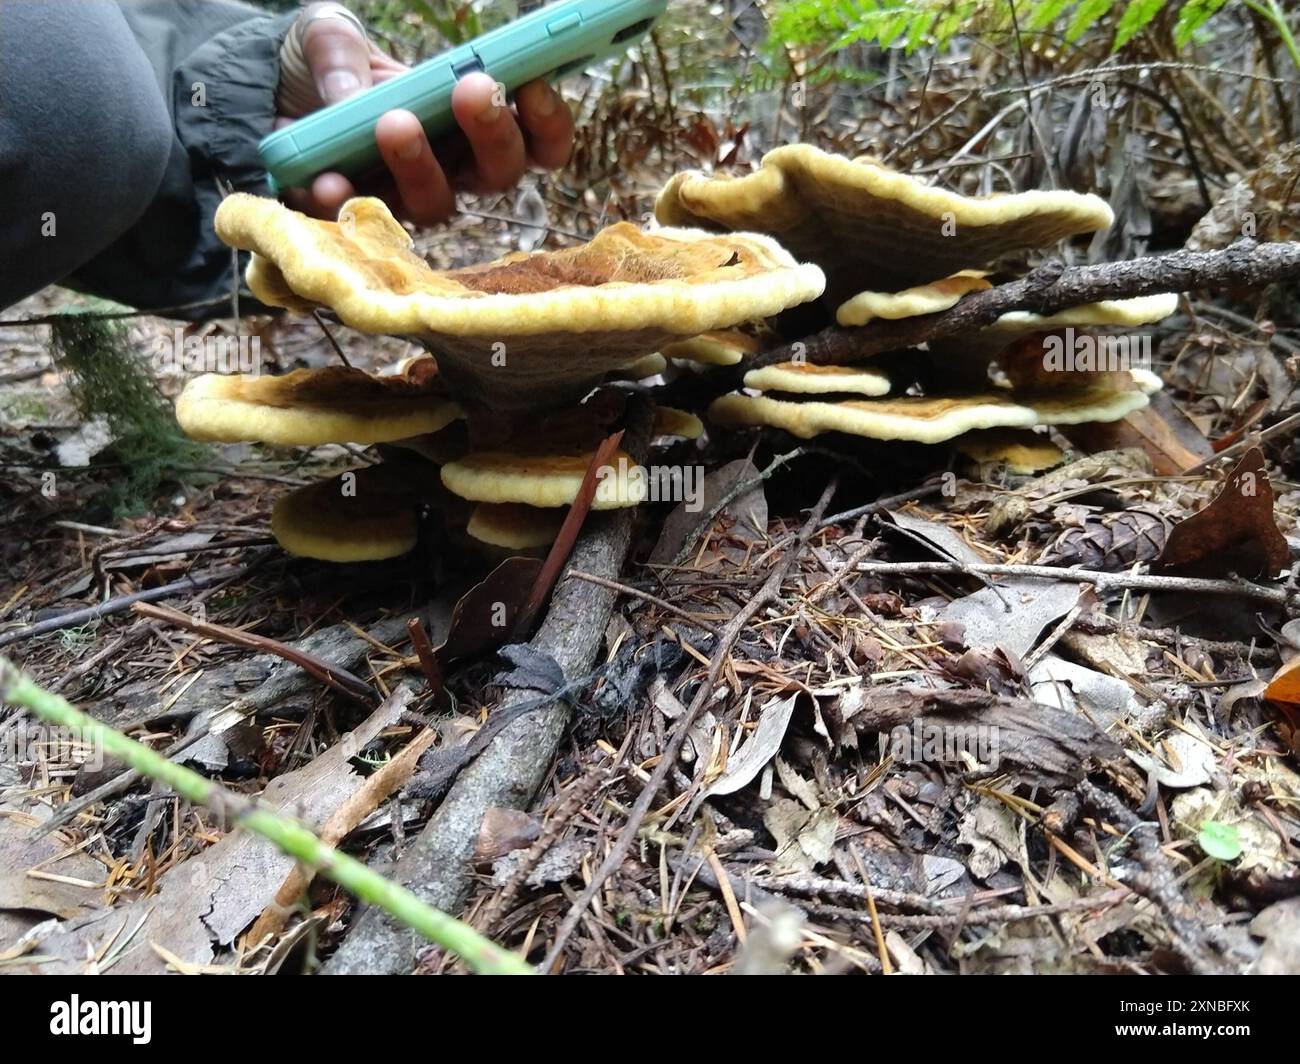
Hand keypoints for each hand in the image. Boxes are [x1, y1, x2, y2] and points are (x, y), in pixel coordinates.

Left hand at [275, 3, 573, 224]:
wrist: (262, 97)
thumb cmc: (326, 64)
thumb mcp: (329, 32)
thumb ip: (340, 48)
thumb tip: (352, 97)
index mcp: (471, 122)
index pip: (535, 139)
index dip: (547, 123)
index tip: (533, 86)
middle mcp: (453, 168)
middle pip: (499, 173)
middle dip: (493, 133)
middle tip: (474, 90)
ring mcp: (407, 198)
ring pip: (438, 203)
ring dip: (421, 165)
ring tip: (394, 123)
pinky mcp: (358, 219)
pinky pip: (359, 220)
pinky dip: (344, 198)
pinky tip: (327, 179)